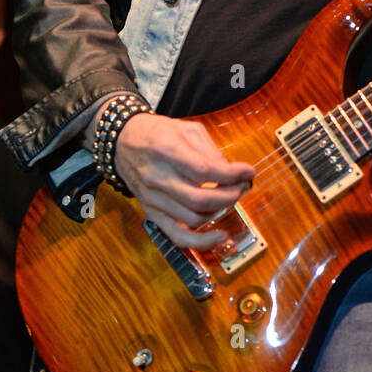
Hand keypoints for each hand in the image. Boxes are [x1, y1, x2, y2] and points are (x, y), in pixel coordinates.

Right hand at [100, 106, 254, 248]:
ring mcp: (153, 199)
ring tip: (231, 197)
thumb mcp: (186, 129)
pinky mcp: (152, 213)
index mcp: (166, 151)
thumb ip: (209, 150)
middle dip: (230, 195)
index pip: (204, 170)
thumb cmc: (156, 133)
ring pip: (193, 218)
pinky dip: (201, 242)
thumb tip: (231, 172)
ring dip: (221, 211)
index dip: (232, 174)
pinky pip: (177, 236)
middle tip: (242, 185)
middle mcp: (157, 178)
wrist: (122, 142)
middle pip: (201, 199)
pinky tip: (220, 236)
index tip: (249, 171)